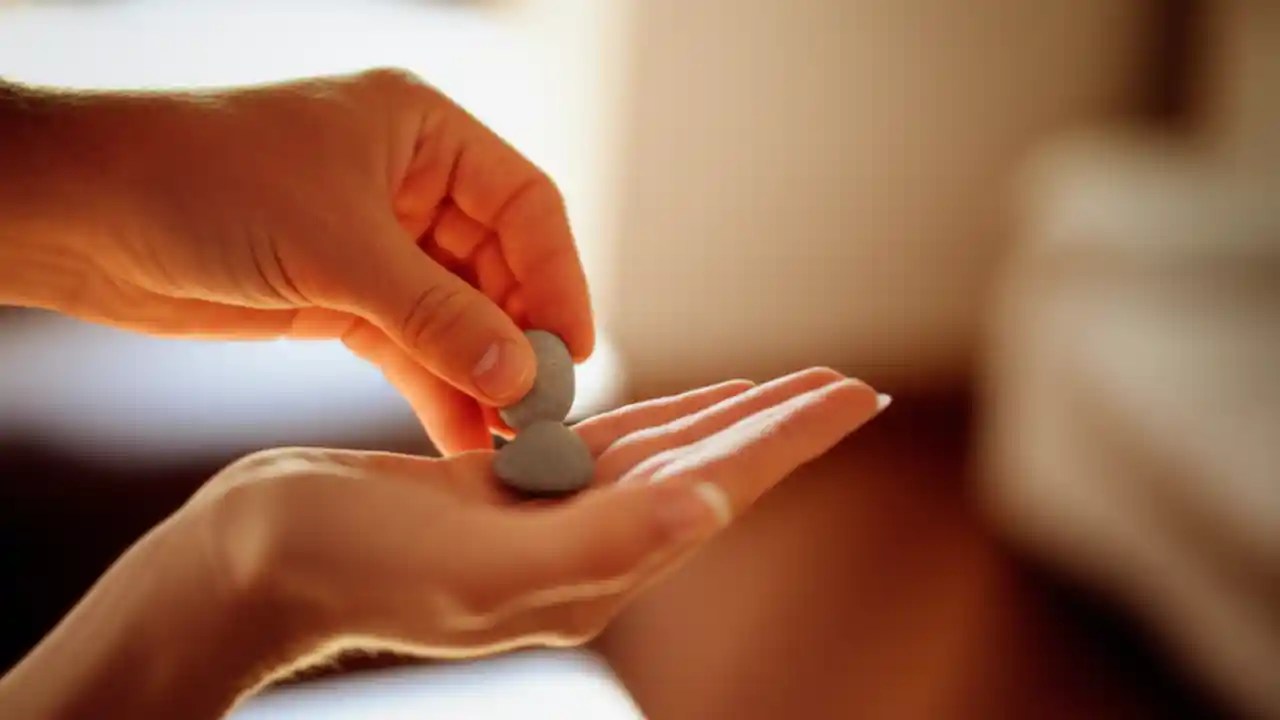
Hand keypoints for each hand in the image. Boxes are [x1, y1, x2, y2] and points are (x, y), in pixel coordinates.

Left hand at [0, 71, 590, 452]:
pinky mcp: (341, 297)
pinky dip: (435, 388)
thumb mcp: (338, 247)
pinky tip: (461, 435)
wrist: (83, 216)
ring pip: (456, 315)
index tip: (571, 354)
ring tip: (505, 440)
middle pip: (499, 267)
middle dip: (519, 339)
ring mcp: (376, 244)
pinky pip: (410, 347)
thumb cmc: (203, 183)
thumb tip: (519, 376)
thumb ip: (437, 316)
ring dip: (480, 375)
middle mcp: (409, 183)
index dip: (558, 279)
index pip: (526, 204)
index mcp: (423, 132)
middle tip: (539, 411)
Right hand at [0, 368, 885, 718]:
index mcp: (593, 568)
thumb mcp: (478, 562)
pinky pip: (605, 448)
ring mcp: (548, 520)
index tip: (859, 399)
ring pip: (665, 458)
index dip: (790, 442)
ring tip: (785, 388)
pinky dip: (654, 419)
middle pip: (708, 473)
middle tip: (849, 386)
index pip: (717, 491)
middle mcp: (584, 550)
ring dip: (727, 419)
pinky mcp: (509, 493)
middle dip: (779, 427)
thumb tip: (707, 508)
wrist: (257, 562)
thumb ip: (599, 543)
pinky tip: (683, 405)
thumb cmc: (347, 565)